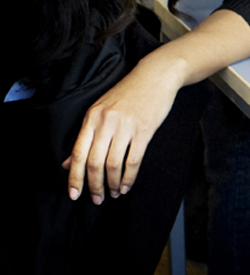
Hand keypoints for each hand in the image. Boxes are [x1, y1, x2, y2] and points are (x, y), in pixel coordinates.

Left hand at [63, 53, 182, 202]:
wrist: (156, 75)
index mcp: (92, 117)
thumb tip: (68, 163)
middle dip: (94, 185)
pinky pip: (133, 160)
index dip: (75, 177)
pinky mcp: (144, 129)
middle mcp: (106, 122)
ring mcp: (125, 126)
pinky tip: (127, 185)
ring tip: (114, 193)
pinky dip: (129, 177)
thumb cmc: (129, 93)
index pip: (78, 153)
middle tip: (97, 199)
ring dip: (112, 184)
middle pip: (94, 162)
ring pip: (113, 164)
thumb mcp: (101, 110)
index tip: (74, 194)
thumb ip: (86, 136)